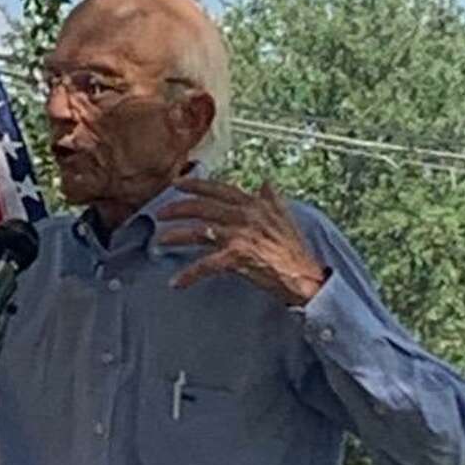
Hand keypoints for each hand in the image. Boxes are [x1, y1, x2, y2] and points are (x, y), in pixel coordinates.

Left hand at [156, 177, 326, 305]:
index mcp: (254, 204)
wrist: (304, 276)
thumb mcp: (285, 216)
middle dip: (177, 208)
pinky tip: (176, 282)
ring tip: (160, 240)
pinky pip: (206, 265)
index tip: (177, 183)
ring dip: (176, 235)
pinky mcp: (237, 257)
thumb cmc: (295, 250)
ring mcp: (240, 235)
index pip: (219, 189)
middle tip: (159, 213)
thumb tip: (265, 182)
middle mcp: (245, 216)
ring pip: (199, 231)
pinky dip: (189, 274)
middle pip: (203, 207)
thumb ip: (271, 198)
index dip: (196, 185)